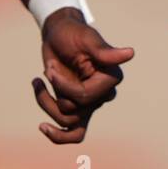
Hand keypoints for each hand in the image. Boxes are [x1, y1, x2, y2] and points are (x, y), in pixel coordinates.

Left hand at [32, 8, 133, 142]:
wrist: (58, 34)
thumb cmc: (72, 33)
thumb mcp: (85, 39)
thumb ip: (104, 51)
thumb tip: (130, 53)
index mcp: (110, 78)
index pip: (85, 96)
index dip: (63, 86)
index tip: (50, 68)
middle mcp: (103, 93)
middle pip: (75, 110)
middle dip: (55, 90)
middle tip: (48, 69)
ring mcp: (89, 102)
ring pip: (66, 120)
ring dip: (46, 102)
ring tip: (38, 81)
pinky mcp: (76, 106)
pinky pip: (71, 131)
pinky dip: (57, 135)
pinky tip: (42, 127)